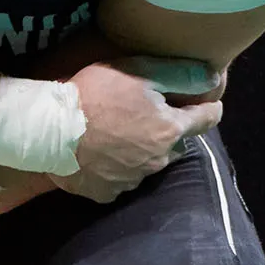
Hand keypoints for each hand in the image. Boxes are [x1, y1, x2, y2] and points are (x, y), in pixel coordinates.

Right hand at [60, 59, 222, 202]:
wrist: (50, 130)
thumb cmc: (95, 94)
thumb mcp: (138, 71)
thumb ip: (180, 75)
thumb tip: (215, 79)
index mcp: (170, 129)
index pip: (207, 118)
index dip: (208, 107)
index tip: (206, 102)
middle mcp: (159, 159)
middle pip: (178, 143)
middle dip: (171, 131)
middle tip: (149, 115)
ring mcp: (133, 180)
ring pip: (150, 163)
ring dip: (144, 150)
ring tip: (121, 135)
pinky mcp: (109, 192)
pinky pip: (122, 180)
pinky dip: (118, 168)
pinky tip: (102, 155)